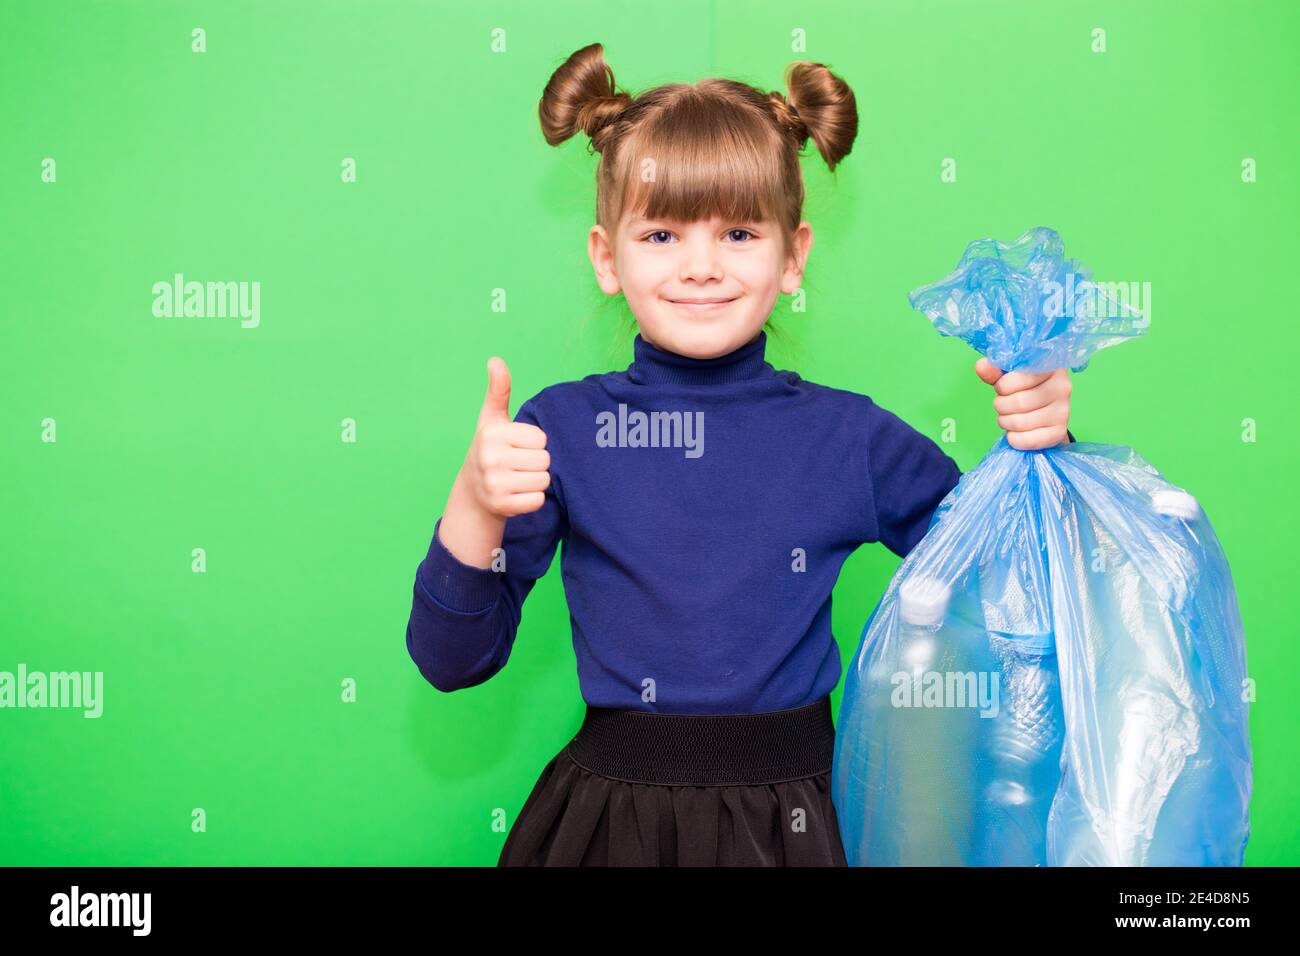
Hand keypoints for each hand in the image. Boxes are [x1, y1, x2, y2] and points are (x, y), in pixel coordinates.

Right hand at [457, 357, 550, 517]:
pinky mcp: (502, 506)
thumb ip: (499, 391)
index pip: (541, 439)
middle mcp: (491, 458)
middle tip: (519, 465)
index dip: (535, 443)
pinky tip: (518, 494)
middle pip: (544, 460)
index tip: (518, 447)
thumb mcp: (492, 419)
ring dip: (537, 482)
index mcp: (493, 434)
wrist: (473, 491)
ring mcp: (495, 484)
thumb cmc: (490, 448)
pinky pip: (538, 501)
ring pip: (543, 481)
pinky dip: (533, 500)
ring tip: (519, 478)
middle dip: (537, 463)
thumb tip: (495, 360)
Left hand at [974, 358, 1071, 449]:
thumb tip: (981, 366)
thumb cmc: (1024, 388)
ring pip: (1021, 422)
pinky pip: (1028, 440)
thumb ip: (994, 371)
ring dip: (1005, 422)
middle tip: (1001, 405)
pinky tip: (1014, 432)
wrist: (1044, 409)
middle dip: (1001, 405)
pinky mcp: (1059, 432)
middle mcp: (1063, 387)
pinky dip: (1014, 439)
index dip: (1002, 386)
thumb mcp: (1009, 376)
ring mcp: (1064, 411)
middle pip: (1019, 402)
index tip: (1001, 388)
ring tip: (1007, 417)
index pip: (1019, 377)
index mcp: (1050, 367)